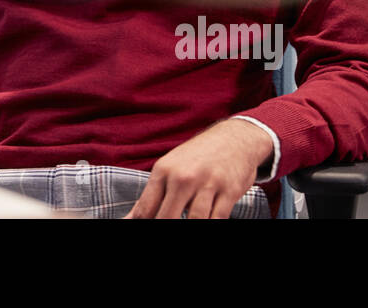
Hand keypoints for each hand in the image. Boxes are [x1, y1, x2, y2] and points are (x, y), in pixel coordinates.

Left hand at [124, 119, 272, 218]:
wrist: (235, 138)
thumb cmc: (198, 157)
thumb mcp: (171, 168)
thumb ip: (153, 195)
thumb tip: (132, 218)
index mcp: (163, 171)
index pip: (146, 208)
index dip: (142, 223)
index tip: (142, 229)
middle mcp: (183, 177)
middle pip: (167, 217)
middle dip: (164, 225)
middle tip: (166, 225)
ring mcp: (207, 184)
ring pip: (195, 220)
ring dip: (191, 225)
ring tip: (189, 222)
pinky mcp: (229, 191)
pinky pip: (217, 219)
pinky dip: (211, 223)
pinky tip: (206, 220)